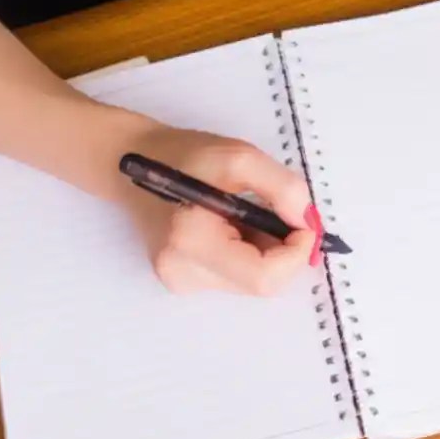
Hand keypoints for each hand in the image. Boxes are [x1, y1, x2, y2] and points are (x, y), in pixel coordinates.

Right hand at [119, 125, 320, 295]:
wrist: (132, 162)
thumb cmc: (183, 156)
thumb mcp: (239, 157)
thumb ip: (282, 188)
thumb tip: (308, 222)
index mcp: (191, 244)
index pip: (264, 277)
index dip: (296, 253)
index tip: (303, 220)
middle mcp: (184, 274)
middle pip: (262, 282)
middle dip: (284, 249)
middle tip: (277, 210)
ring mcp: (181, 281)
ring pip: (253, 280)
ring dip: (267, 249)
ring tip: (246, 212)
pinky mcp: (185, 280)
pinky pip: (237, 274)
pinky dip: (250, 251)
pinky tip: (233, 224)